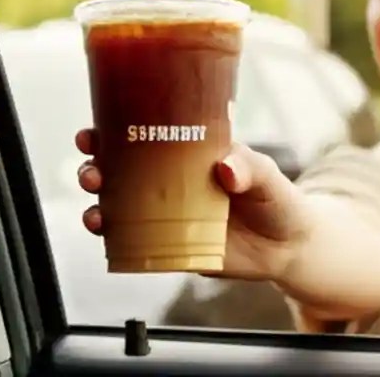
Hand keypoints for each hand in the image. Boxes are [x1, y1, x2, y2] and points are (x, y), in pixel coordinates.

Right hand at [75, 128, 308, 280]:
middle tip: (93, 172)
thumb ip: (251, 169)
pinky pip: (134, 243)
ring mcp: (166, 214)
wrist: (287, 248)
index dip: (110, 131)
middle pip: (118, 169)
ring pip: (118, 206)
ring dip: (97, 206)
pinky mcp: (170, 246)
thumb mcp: (268, 177)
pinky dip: (114, 240)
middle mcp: (169, 181)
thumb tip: (227, 168)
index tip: (93, 132)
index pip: (141, 135)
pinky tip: (108, 237)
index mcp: (187, 153)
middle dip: (95, 167)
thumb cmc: (277, 200)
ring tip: (96, 212)